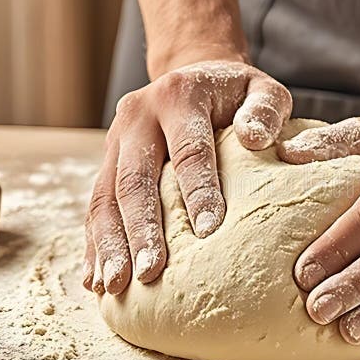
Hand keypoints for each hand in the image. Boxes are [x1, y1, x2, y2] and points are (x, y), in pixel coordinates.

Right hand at [84, 60, 291, 294]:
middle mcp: (138, 116)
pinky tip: (94, 280)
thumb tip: (256, 138)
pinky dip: (94, 245)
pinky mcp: (106, 162)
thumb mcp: (261, 89)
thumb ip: (265, 109)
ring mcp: (115, 140)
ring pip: (106, 197)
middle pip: (135, 179)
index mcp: (179, 96)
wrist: (192, 73)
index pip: (189, 150)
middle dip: (142, 230)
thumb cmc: (235, 93)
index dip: (198, 191)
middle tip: (152, 274)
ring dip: (110, 245)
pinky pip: (95, 207)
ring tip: (116, 286)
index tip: (208, 232)